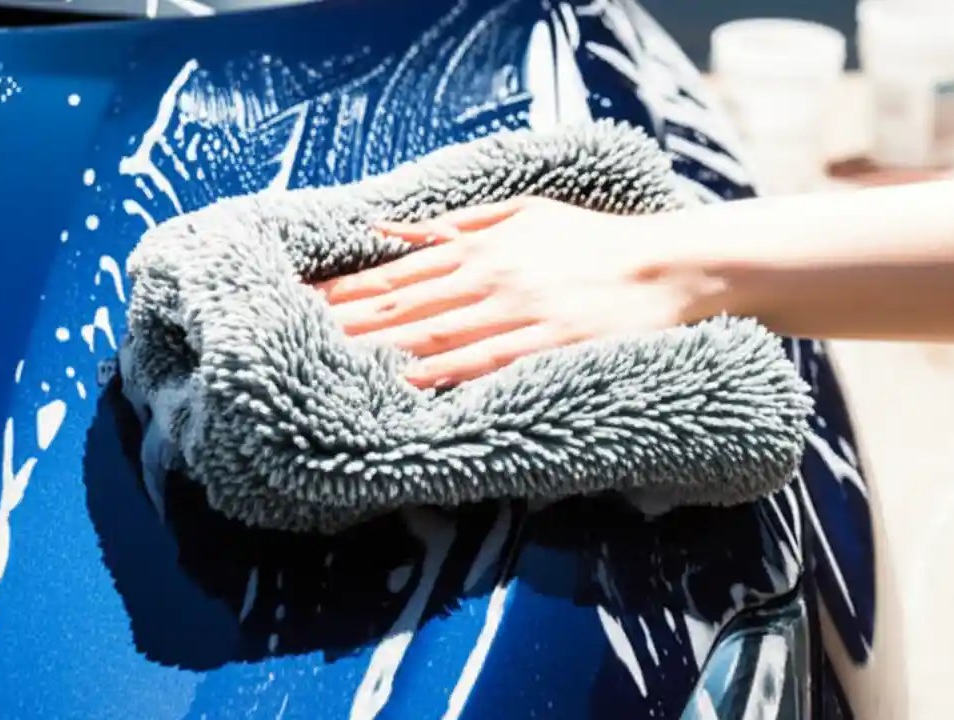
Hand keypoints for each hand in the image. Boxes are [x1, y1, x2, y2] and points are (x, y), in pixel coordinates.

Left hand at [316, 197, 719, 387]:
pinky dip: (440, 374)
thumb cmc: (594, 241)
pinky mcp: (544, 347)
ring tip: (329, 361)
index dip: (344, 289)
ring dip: (377, 349)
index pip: (394, 272)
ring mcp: (515, 314)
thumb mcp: (525, 214)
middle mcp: (488, 278)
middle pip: (401, 306)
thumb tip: (389, 230)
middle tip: (289, 335)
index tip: (299, 301)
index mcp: (479, 246)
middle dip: (343, 322)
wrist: (664, 267)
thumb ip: (455, 223)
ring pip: (431, 335)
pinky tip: (404, 384)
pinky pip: (482, 363)